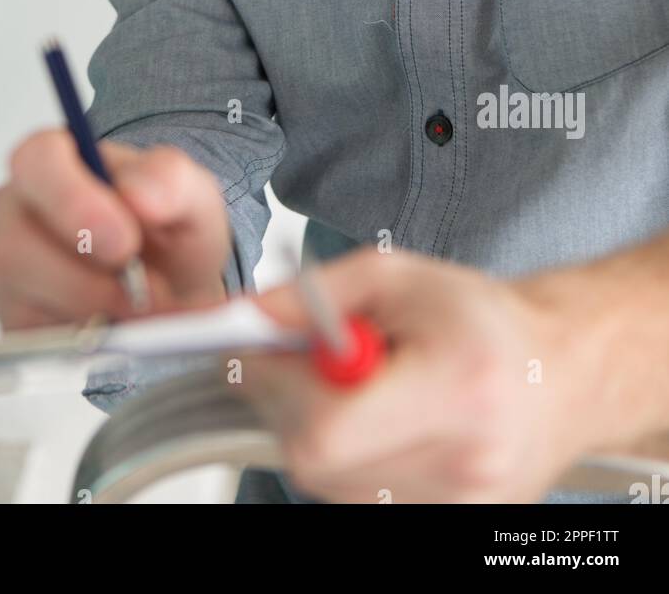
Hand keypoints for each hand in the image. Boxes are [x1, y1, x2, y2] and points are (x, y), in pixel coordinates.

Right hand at [0, 128, 231, 327]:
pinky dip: (83, 336)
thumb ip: (171, 180)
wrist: (174, 291)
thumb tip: (137, 192)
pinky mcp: (12, 319)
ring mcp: (9, 267)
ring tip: (145, 309)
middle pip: (16, 242)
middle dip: (84, 278)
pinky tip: (116, 325)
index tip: (124, 241)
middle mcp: (19, 210)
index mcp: (57, 160)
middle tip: (144, 293)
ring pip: (24, 296)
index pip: (37, 161)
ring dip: (93, 310)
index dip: (73, 201)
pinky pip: (32, 335)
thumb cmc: (168, 232)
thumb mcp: (191, 197)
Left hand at [242, 245, 599, 503]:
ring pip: (330, 485)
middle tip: (308, 362)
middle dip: (291, 404)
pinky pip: (356, 500)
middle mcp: (462, 462)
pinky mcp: (446, 527)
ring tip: (357, 389)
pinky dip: (347, 460)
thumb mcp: (395, 276)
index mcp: (456, 389)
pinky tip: (376, 423)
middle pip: (319, 461)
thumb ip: (312, 296)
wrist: (558, 372)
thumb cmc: (482, 320)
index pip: (329, 423)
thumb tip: (246, 318)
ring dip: (319, 433)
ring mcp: (456, 508)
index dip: (278, 384)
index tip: (261, 349)